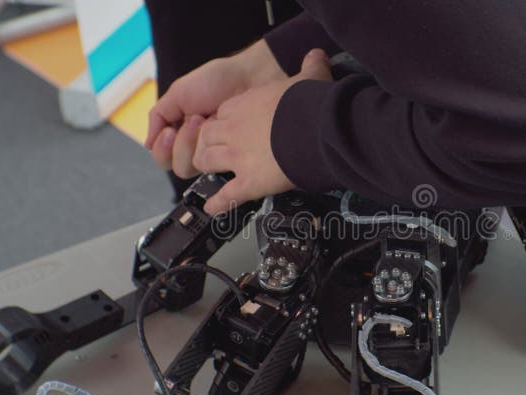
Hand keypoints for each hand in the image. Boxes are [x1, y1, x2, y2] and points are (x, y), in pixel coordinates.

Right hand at [147, 39, 285, 172]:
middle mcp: (199, 147)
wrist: (248, 77)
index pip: (164, 158)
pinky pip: (218, 166)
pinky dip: (215, 146)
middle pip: (179, 167)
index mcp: (182, 134)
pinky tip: (221, 126)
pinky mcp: (235, 156)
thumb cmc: (217, 80)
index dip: (163, 150)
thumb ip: (159, 117)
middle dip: (183, 145)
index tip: (170, 131)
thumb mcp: (179, 94)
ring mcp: (218, 152)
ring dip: (196, 144)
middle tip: (195, 119)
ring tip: (205, 119)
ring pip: (196, 169)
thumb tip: (148, 144)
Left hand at [192, 49, 332, 214]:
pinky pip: (225, 195)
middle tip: (218, 152)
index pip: (222, 114)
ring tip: (213, 174)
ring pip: (207, 161)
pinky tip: (214, 207)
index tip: (234, 127)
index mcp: (243, 106)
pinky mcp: (248, 182)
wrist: (313, 129)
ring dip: (209, 167)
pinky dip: (217, 203)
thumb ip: (310, 67)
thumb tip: (318, 55)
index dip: (225, 122)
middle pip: (207, 137)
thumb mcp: (308, 78)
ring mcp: (238, 158)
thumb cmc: (309, 105)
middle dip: (208, 144)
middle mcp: (234, 130)